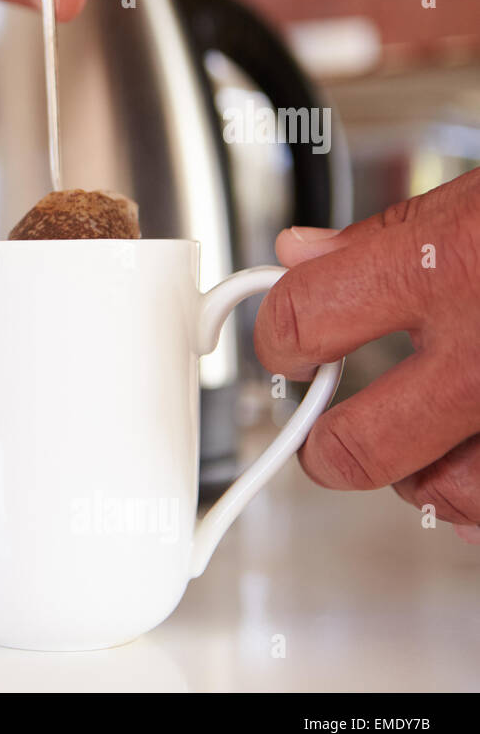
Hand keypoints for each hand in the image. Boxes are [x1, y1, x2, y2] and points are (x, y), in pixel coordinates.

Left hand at [253, 169, 479, 541]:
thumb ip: (391, 235)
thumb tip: (301, 255)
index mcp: (456, 263)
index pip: (304, 319)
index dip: (277, 335)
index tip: (286, 344)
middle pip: (357, 450)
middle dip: (330, 442)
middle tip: (331, 425)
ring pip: (449, 497)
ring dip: (430, 474)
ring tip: (440, 435)